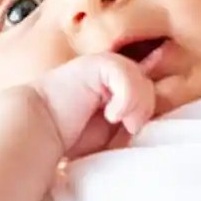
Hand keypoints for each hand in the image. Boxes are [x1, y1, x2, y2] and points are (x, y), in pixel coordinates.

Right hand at [30, 53, 155, 157]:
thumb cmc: (73, 138)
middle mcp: (117, 74)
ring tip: (118, 122)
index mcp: (120, 90)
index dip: (165, 90)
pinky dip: (126, 98)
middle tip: (129, 128)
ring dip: (137, 106)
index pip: (154, 82)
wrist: (36, 130)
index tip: (161, 109)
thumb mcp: (114, 137)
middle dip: (145, 110)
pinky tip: (112, 115)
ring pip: (145, 82)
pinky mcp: (99, 62)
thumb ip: (136, 122)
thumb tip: (163, 120)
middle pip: (154, 87)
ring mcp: (108, 65)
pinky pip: (127, 74)